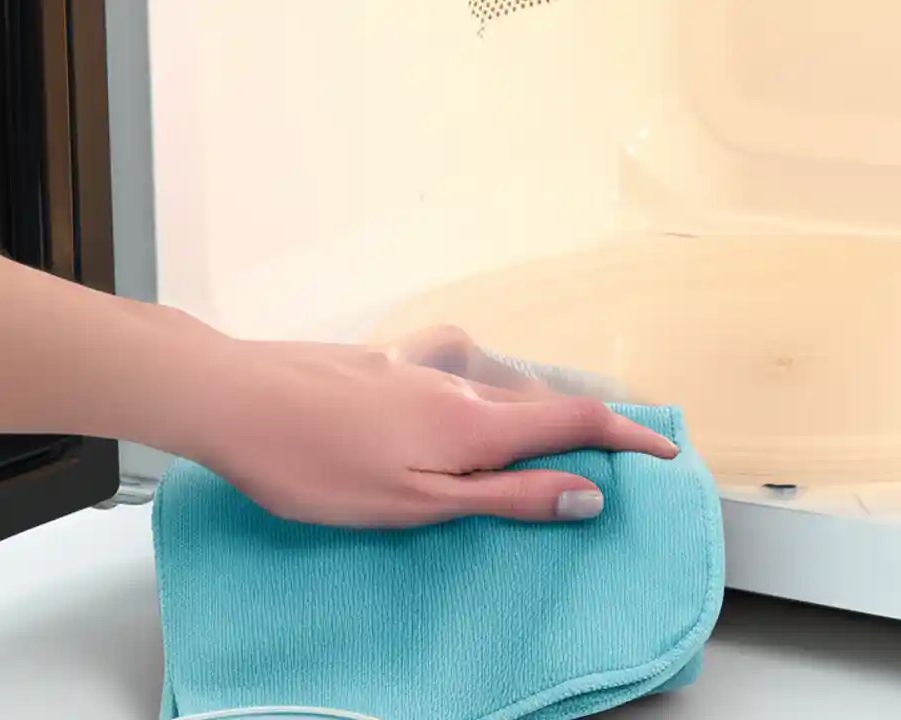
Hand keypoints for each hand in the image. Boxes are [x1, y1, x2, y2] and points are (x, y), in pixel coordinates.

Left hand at [191, 327, 676, 527]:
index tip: (668, 450)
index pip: (577, 422)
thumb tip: (586, 493)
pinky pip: (459, 370)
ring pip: (501, 386)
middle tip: (613, 458)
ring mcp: (420, 366)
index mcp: (474, 425)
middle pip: (545, 402)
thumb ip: (506, 496)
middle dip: (589, 429)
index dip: (631, 435)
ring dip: (537, 411)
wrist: (232, 398)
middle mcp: (459, 385)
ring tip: (543, 442)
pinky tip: (461, 393)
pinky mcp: (387, 361)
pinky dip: (485, 387)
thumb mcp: (418, 503)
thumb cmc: (316, 465)